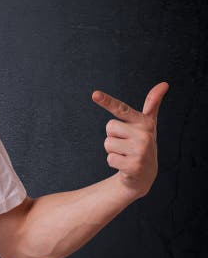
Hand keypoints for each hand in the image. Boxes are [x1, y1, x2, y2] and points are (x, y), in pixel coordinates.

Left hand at [92, 82, 168, 199]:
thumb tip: (163, 84)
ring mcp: (141, 151)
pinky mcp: (134, 165)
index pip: (122, 109)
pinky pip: (110, 159)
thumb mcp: (147, 124)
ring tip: (126, 153)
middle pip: (109, 127)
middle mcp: (145, 135)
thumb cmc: (142, 143)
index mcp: (144, 122)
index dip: (108, 101)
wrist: (146, 173)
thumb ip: (152, 103)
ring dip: (113, 150)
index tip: (94, 94)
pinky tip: (126, 164)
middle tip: (127, 144)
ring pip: (108, 143)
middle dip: (113, 136)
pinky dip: (114, 162)